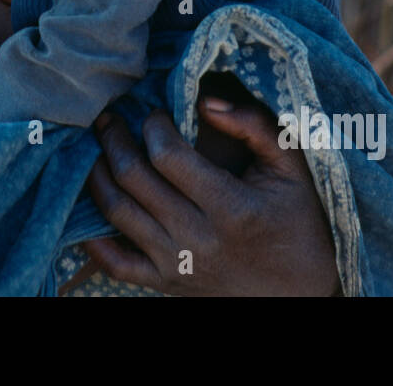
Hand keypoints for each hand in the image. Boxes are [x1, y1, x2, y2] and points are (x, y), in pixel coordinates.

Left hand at [81, 97, 341, 295]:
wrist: (302, 290)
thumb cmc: (299, 218)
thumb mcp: (290, 166)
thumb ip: (253, 125)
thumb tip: (204, 101)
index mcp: (231, 207)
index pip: (168, 156)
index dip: (153, 126)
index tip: (154, 113)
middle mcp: (198, 239)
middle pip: (134, 179)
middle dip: (114, 140)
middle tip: (110, 119)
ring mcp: (177, 265)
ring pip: (117, 213)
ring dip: (98, 175)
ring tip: (97, 148)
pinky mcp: (165, 284)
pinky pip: (115, 262)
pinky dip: (93, 235)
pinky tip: (90, 203)